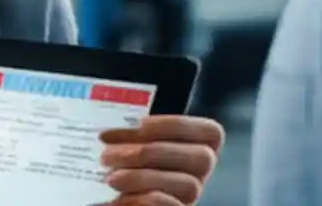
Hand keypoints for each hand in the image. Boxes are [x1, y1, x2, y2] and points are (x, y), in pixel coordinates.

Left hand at [99, 115, 224, 204]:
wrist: (115, 200)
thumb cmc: (121, 172)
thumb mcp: (128, 149)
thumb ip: (132, 138)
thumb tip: (109, 135)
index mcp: (193, 150)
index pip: (211, 133)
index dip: (178, 125)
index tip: (141, 123)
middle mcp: (198, 175)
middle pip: (202, 158)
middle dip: (152, 152)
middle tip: (110, 154)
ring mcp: (190, 199)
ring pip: (189, 185)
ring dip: (143, 177)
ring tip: (110, 177)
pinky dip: (146, 200)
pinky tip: (121, 199)